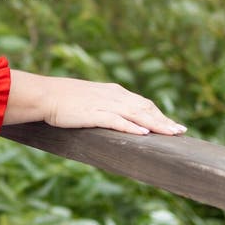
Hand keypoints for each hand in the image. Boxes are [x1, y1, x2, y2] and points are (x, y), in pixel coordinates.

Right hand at [3, 70, 186, 135]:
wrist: (44, 95)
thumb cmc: (62, 99)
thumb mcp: (88, 99)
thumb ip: (103, 105)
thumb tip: (114, 118)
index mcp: (112, 91)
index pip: (142, 102)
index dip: (158, 113)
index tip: (172, 124)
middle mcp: (112, 96)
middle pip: (144, 108)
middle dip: (163, 120)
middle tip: (180, 131)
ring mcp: (104, 104)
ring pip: (136, 114)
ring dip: (155, 124)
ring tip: (171, 133)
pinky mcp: (93, 113)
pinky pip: (117, 120)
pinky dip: (131, 127)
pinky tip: (143, 134)